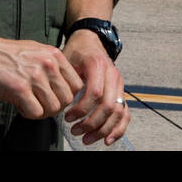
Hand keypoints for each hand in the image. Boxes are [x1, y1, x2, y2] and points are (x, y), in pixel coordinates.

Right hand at [0, 34, 82, 120]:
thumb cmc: (6, 54)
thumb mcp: (37, 51)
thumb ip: (52, 65)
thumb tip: (63, 86)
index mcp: (55, 55)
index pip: (77, 84)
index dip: (67, 96)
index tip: (54, 98)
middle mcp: (49, 65)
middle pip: (67, 99)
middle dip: (55, 107)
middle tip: (41, 105)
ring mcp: (35, 77)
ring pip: (53, 108)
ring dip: (42, 112)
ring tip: (29, 105)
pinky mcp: (20, 89)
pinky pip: (36, 113)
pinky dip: (28, 114)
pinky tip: (19, 105)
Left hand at [62, 30, 129, 146]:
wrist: (89, 41)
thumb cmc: (76, 52)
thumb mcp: (66, 59)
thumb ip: (64, 79)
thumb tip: (56, 103)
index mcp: (98, 65)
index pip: (95, 93)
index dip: (81, 109)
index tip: (67, 117)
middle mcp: (113, 75)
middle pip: (109, 105)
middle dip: (91, 123)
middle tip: (75, 131)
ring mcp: (119, 84)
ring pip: (118, 112)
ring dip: (103, 129)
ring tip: (87, 139)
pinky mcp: (120, 92)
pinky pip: (124, 113)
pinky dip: (119, 128)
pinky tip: (108, 140)